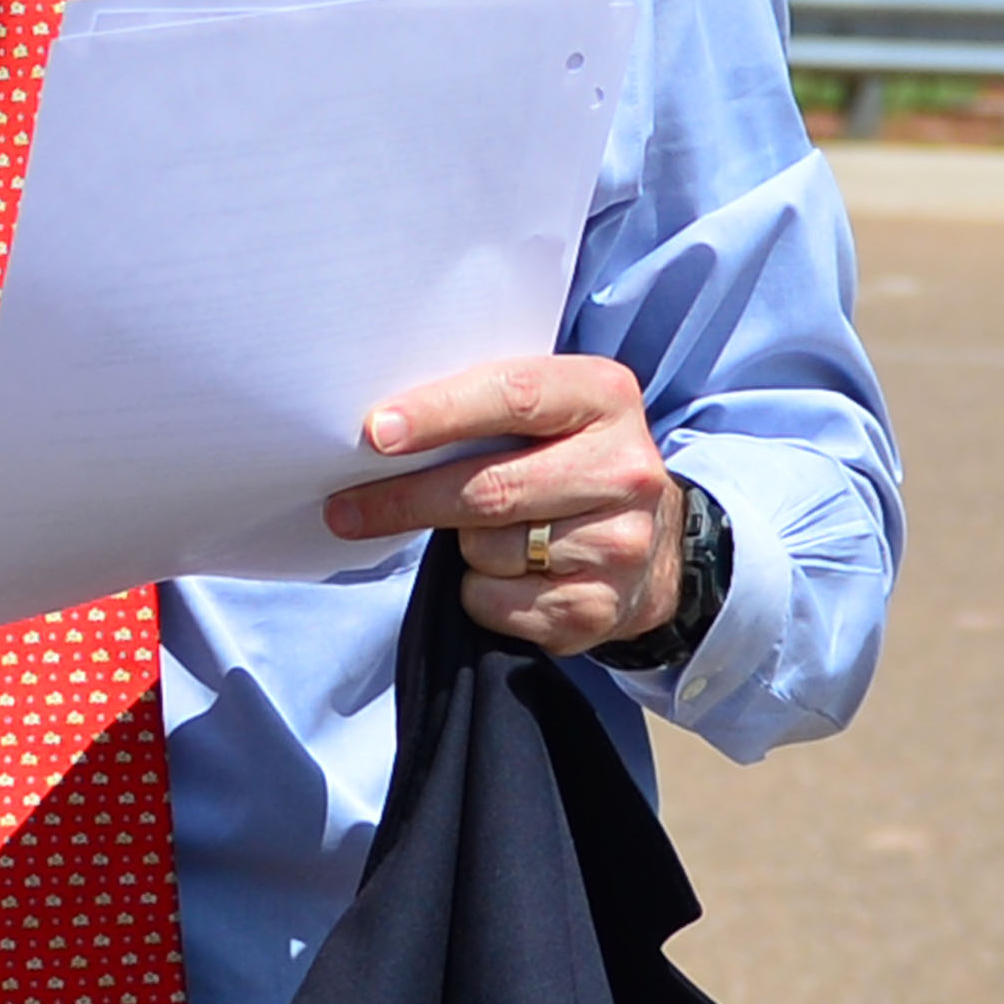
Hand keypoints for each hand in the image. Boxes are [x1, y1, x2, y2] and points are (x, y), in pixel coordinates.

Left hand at [321, 354, 678, 656]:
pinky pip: (498, 603)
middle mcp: (623, 469)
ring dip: (459, 549)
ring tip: (478, 535)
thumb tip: (380, 434)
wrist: (658, 542)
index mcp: (605, 396)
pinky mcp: (602, 608)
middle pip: (491, 489)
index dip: (439, 414)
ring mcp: (619, 544)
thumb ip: (489, 406)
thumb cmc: (569, 459)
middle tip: (345, 509)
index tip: (376, 433)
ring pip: (488, 551)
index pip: (513, 396)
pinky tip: (504, 575)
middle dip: (406, 500)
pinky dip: (480, 593)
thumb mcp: (552, 410)